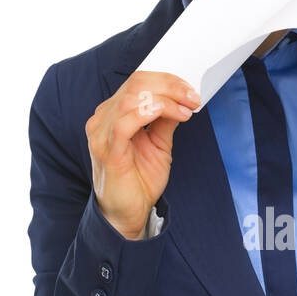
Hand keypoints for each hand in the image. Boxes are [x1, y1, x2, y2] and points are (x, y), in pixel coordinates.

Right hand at [85, 71, 200, 239]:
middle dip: (170, 86)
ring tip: (186, 109)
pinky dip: (149, 112)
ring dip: (165, 99)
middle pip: (136, 83)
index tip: (192, 92)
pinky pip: (124, 122)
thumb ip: (166, 121)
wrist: (127, 214)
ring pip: (132, 98)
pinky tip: (168, 113)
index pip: (138, 82)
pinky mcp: (108, 150)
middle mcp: (104, 118)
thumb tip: (182, 100)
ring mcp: (102, 133)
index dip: (168, 81)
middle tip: (193, 98)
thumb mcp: (159, 144)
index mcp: (114, 114)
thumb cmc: (139, 181)